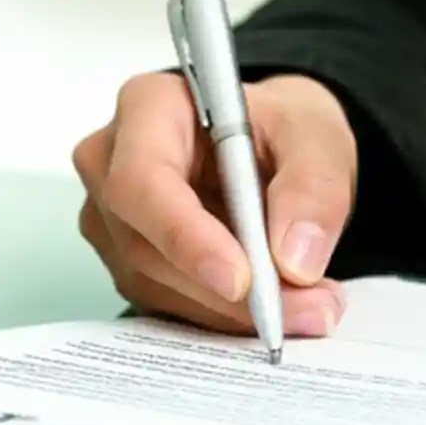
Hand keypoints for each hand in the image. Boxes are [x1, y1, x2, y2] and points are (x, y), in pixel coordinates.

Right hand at [73, 72, 354, 335]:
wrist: (269, 147)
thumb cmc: (277, 127)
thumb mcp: (315, 135)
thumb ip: (313, 187)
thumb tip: (295, 260)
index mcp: (147, 108)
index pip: (141, 181)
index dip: (185, 237)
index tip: (240, 280)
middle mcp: (110, 164)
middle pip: (146, 245)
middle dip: (225, 291)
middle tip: (307, 308)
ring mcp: (111, 220)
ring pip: (156, 285)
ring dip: (231, 311)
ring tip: (309, 308)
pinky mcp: (128, 263)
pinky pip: (167, 304)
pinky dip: (223, 316)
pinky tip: (275, 306)